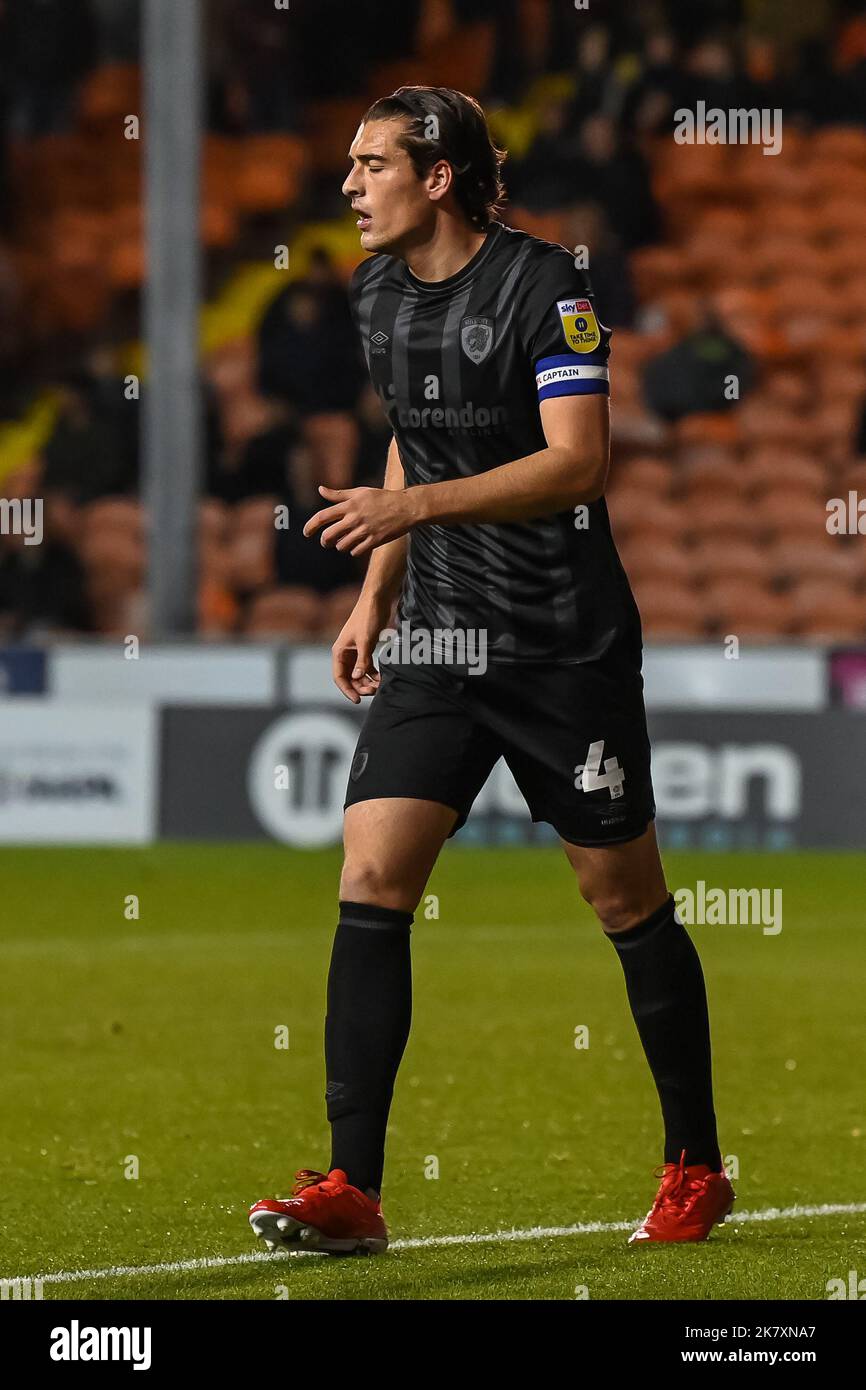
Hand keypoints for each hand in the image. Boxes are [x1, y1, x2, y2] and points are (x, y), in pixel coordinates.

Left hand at [303, 485, 419, 555]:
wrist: (406, 508)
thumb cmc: (381, 498)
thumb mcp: (360, 492)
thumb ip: (338, 494)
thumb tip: (320, 489)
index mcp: (349, 505)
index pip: (323, 517)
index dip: (311, 526)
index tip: (306, 533)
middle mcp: (355, 518)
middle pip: (329, 535)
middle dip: (324, 541)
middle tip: (326, 542)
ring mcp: (365, 530)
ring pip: (341, 545)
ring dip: (340, 546)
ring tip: (345, 542)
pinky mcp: (374, 541)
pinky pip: (355, 551)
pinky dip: (353, 550)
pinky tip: (356, 545)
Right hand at [331, 596, 389, 702]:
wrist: (377, 600)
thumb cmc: (368, 617)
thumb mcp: (366, 640)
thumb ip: (362, 660)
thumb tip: (357, 678)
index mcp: (339, 651)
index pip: (339, 677)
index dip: (347, 690)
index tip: (357, 701)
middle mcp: (345, 653)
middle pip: (349, 677)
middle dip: (360, 686)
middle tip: (374, 691)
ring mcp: (355, 651)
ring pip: (358, 673)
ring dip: (367, 681)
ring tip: (379, 685)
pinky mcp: (365, 648)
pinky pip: (366, 666)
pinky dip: (373, 673)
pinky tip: (382, 677)